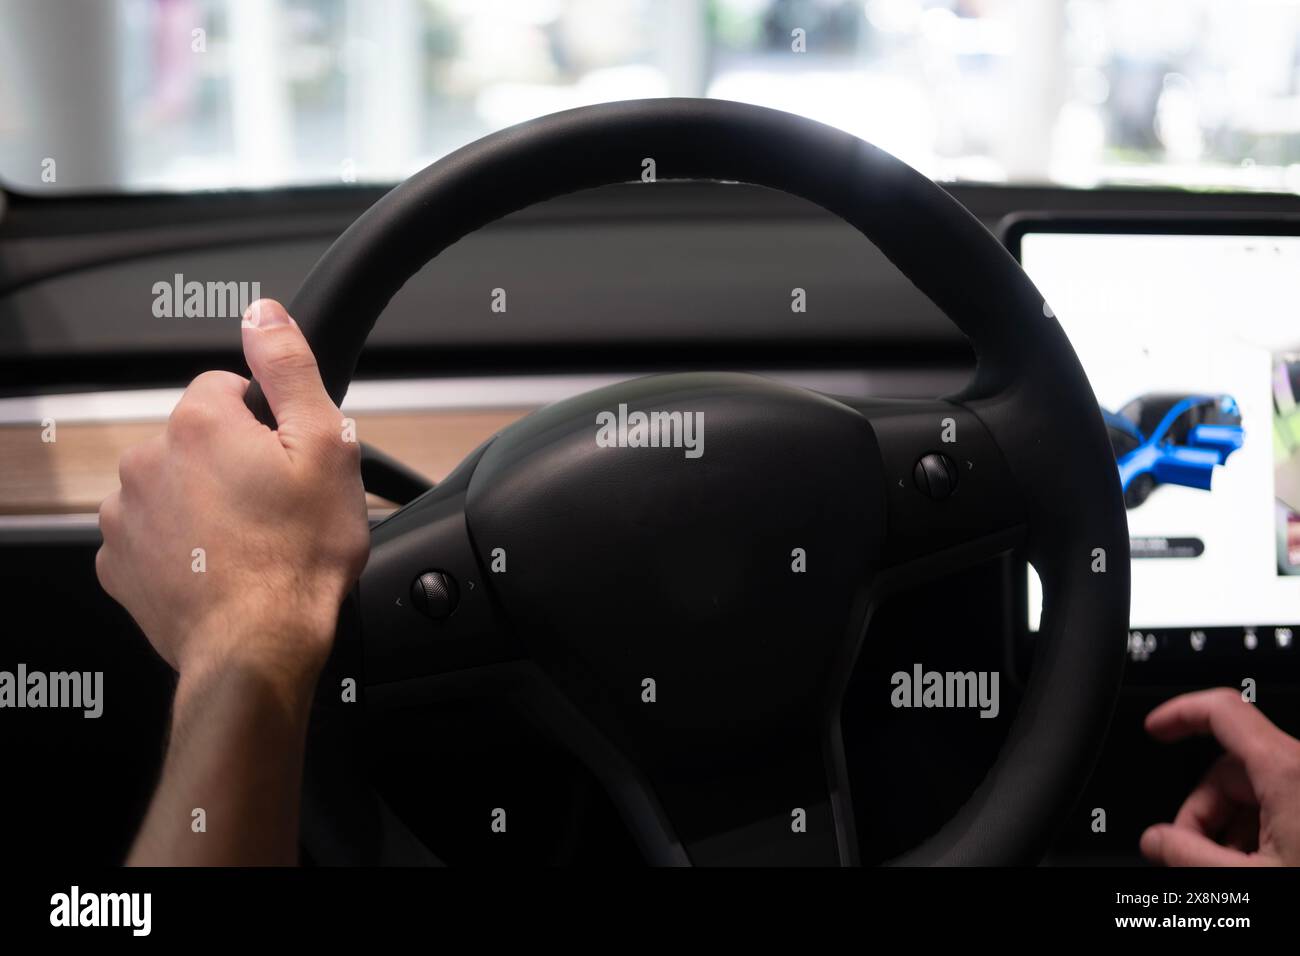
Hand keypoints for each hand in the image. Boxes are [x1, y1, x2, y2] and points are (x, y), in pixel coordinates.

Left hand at [96, 299, 368, 689]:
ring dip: (203, 502)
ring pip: (172, 486)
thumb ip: (289, 367)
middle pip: (197, 439)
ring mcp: (125, 514)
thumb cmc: (297, 554)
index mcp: (199, 424)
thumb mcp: (324, 446)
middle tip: (275, 506)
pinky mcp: (118, 562)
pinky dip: (179, 544)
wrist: (258, 643)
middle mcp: (148, 460)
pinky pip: (150, 534)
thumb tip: (263, 313)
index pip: (228, 388)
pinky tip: (218, 565)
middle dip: (232, 463)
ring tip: (248, 541)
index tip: (285, 460)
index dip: (266, 420)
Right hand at [1140, 687, 1299, 865]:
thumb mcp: (1247, 878)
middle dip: (1203, 811)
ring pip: (1257, 792)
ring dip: (1232, 827)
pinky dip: (1262, 832)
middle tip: (1190, 854)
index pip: (1222, 711)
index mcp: (1288, 771)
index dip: (1180, 713)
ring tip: (1230, 870)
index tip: (1156, 729)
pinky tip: (1259, 867)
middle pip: (1232, 769)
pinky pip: (1284, 807)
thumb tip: (1155, 840)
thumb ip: (1187, 854)